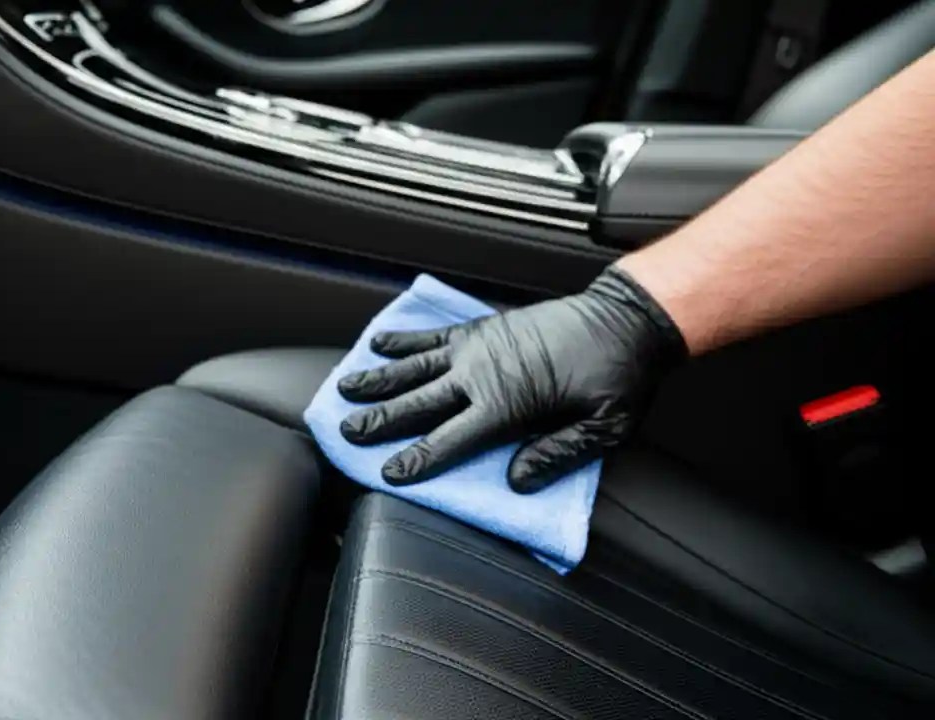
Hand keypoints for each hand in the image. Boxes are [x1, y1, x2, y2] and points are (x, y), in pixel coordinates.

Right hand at [338, 266, 685, 492]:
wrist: (626, 318)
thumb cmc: (619, 376)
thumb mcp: (603, 428)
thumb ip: (557, 454)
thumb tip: (517, 481)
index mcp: (508, 404)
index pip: (451, 440)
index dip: (417, 459)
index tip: (388, 472)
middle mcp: (482, 374)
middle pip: (420, 402)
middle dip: (380, 420)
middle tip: (347, 431)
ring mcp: (479, 347)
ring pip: (416, 367)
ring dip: (379, 380)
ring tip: (345, 388)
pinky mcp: (483, 328)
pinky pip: (434, 336)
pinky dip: (405, 340)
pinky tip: (379, 343)